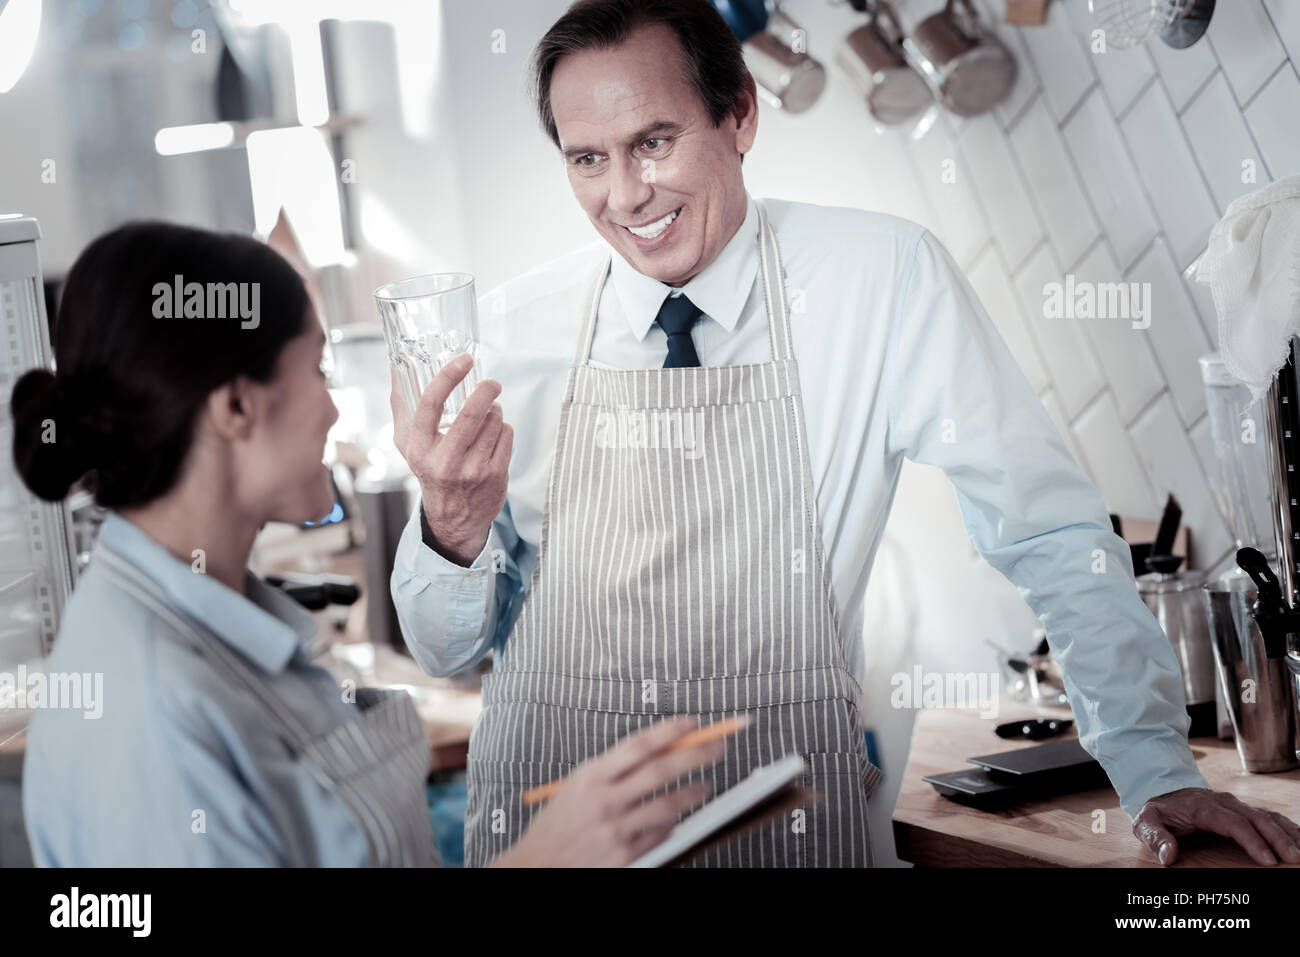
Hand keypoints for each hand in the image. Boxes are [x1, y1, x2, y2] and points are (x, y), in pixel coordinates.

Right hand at [390, 354, 511, 565]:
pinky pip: (507, 435)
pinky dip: (503, 428)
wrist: (452, 518)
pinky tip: (493, 436)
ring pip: (494, 421)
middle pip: (471, 413)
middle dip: (486, 390)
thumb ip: (401, 406)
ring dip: (494, 412)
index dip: (449, 377)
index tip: (464, 361)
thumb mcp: (408, 444)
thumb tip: (394, 369)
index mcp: (420, 448)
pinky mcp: (495, 475)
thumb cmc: (430, 471)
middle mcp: (444, 460)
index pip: (431, 404)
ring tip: (487, 418)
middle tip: (491, 383)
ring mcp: (472, 470)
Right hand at [492, 716, 732, 866]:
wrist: (538, 864)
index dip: (670, 731)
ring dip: (693, 792)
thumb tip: (662, 748)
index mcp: (591, 776)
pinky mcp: (625, 854)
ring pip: (668, 804)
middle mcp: (604, 800)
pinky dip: (671, 823)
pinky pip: (661, 834)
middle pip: (661, 770)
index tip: (693, 723)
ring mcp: (616, 829)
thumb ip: (616, 767)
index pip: (639, 745)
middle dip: (696, 755)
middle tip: (718, 746)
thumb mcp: (579, 784)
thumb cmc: (560, 821)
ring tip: (704, 786)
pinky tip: (673, 818)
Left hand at [1132, 787, 1299, 865]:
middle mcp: (1224, 803)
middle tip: (1293, 858)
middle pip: (1256, 818)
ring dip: (1287, 832)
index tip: (1268, 859)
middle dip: (1278, 838)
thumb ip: (1155, 837)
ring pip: (1267, 816)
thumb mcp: (1146, 822)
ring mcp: (1236, 805)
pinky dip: (1286, 827)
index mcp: (1204, 807)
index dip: (1252, 840)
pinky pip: (1268, 817)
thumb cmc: (1158, 810)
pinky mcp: (1242, 810)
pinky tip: (1299, 839)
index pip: (1233, 823)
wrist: (1163, 791)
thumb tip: (1167, 855)